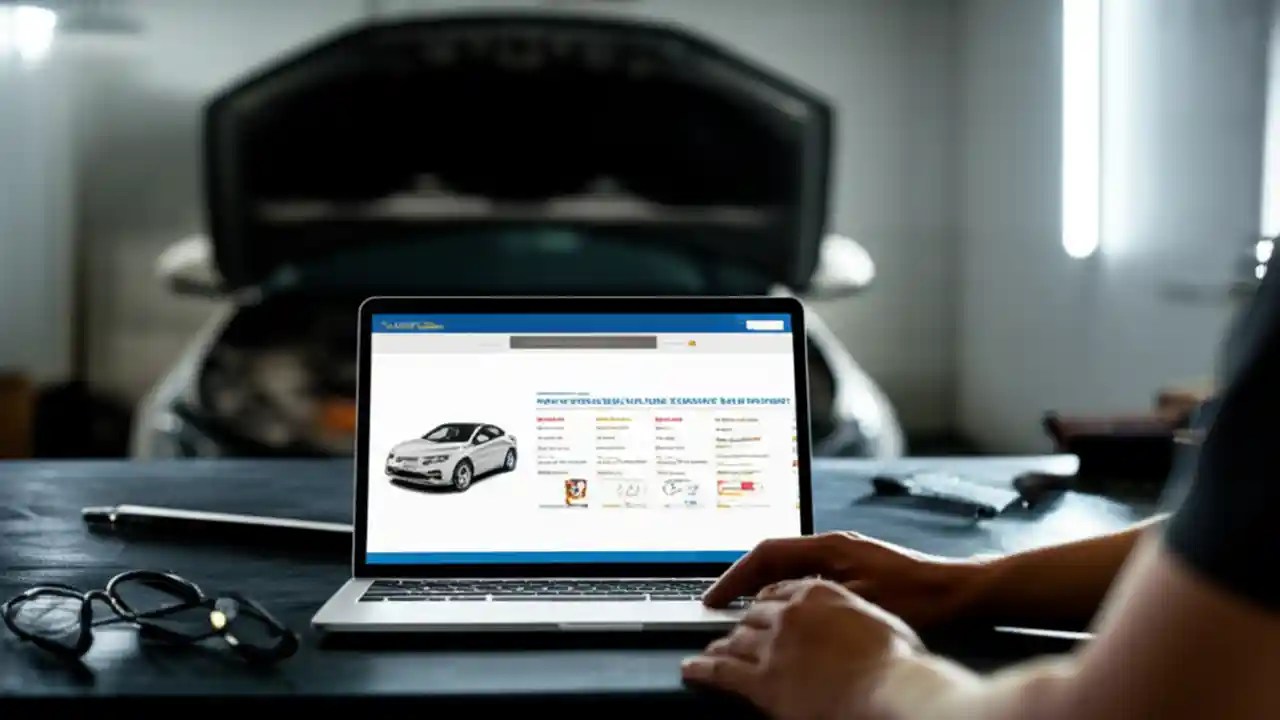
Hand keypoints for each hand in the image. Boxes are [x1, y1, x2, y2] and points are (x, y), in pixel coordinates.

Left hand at [683, 578, 920, 719]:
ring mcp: (773, 644)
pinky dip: (703, 668)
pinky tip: (693, 669)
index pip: (778, 588)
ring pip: (735, 639)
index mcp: (818, 591)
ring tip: (711, 652)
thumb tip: (843, 625)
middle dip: (743, 624)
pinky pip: (721, 670)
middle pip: (753, 614)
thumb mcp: (876, 619)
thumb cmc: (898, 662)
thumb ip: (848, 615)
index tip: (757, 605)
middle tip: (734, 634)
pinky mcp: (762, 678)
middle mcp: (790, 613)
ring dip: (723, 645)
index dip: (763, 599)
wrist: (895, 690)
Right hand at [702, 532, 990, 629]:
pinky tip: (781, 613)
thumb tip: (772, 604)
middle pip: (771, 556)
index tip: (715, 597)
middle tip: (717, 604)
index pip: (766, 553)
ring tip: (740, 610)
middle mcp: (832, 544)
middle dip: (740, 580)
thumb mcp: (859, 601)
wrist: (960, 591)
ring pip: (787, 566)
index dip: (734, 576)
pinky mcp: (852, 568)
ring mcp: (842, 554)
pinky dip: (784, 591)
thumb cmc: (919, 597)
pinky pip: (804, 575)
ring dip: (761, 586)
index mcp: (829, 546)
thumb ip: (814, 598)